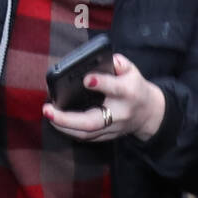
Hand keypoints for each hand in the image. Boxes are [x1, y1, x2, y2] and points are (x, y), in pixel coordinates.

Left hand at [43, 53, 166, 142]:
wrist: (150, 113)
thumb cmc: (135, 87)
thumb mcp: (132, 71)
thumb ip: (119, 63)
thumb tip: (107, 59)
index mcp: (128, 93)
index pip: (115, 89)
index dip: (101, 83)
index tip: (85, 79)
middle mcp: (119, 113)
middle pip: (93, 121)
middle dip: (67, 118)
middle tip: (47, 109)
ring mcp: (113, 128)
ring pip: (86, 134)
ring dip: (63, 126)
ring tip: (48, 114)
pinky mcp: (107, 136)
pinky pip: (86, 137)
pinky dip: (69, 130)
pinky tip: (56, 121)